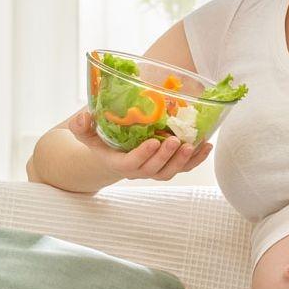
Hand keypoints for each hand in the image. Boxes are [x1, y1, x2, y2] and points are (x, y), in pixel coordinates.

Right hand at [69, 110, 212, 180]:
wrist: (112, 152)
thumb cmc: (99, 139)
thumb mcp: (86, 132)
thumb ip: (81, 126)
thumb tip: (84, 117)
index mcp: (118, 162)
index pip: (130, 164)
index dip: (143, 155)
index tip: (153, 141)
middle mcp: (138, 170)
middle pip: (154, 170)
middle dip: (166, 157)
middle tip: (175, 141)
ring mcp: (154, 169)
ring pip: (170, 171)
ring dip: (183, 160)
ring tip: (193, 144)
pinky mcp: (168, 165)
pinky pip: (183, 166)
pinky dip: (196, 158)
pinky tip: (206, 145)